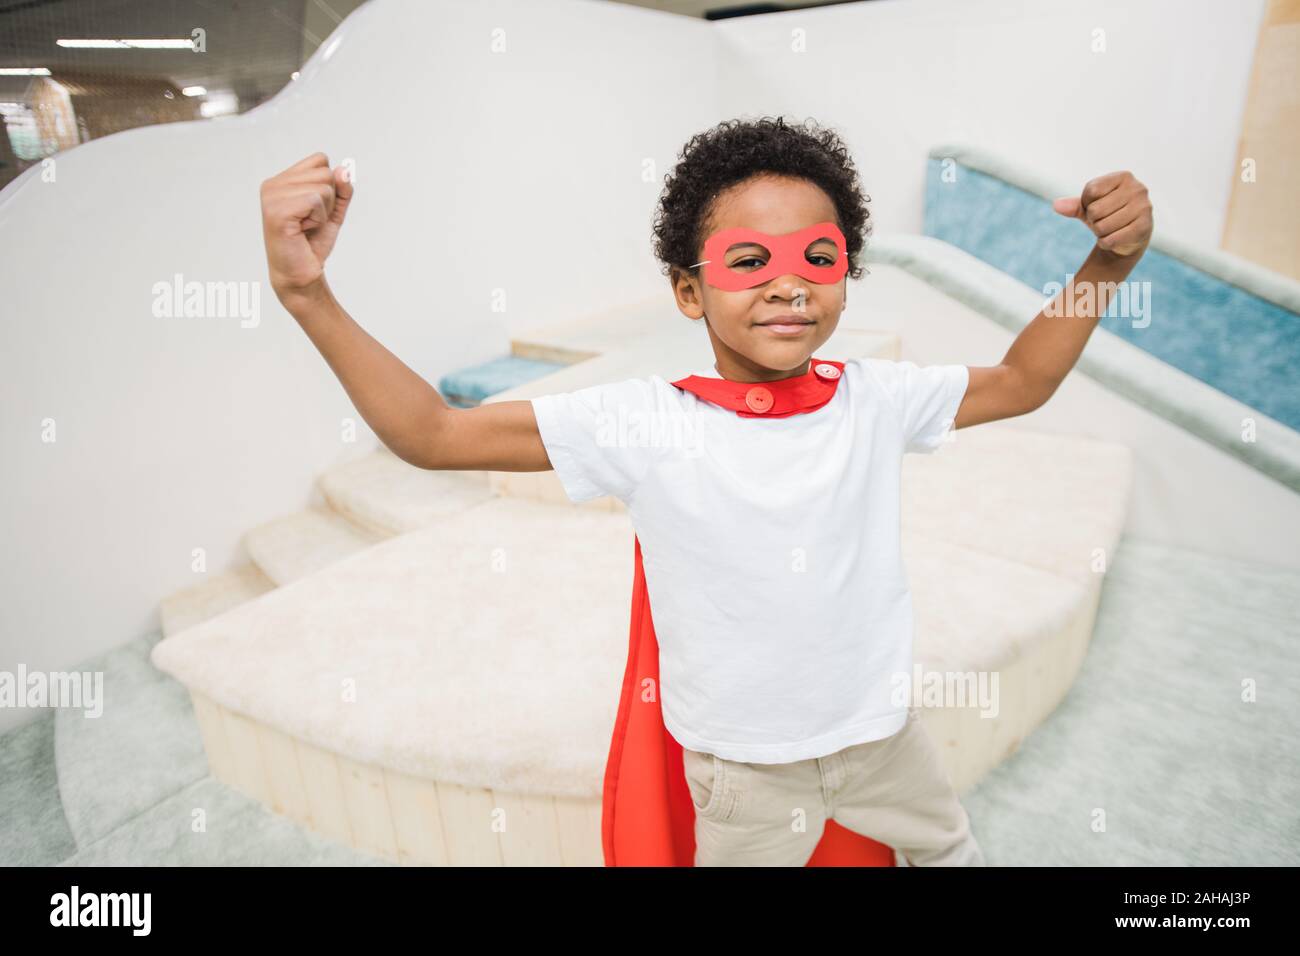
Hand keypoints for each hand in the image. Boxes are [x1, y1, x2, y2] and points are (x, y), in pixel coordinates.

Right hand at [260, 152, 353, 299]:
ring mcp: (272, 196)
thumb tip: (344, 169)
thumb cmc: (312, 243)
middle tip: (311, 221)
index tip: (315, 209)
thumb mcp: (333, 210)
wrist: (302, 274)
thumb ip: (341, 188)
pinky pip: (316, 200)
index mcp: (282, 180)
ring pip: (324, 186)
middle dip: (328, 200)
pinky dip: (319, 218)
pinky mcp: (277, 210)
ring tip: (307, 226)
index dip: (329, 186)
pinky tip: (303, 230)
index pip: (320, 159)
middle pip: (325, 172)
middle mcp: (273, 184)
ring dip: (324, 211)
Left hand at [1052, 171, 1151, 256]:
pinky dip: (1105, 243)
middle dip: (1093, 220)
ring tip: (1110, 229)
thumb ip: (1074, 205)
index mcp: (1123, 177)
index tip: (1097, 205)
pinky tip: (1113, 239)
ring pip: (1102, 227)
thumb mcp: (1090, 207)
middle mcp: (1137, 189)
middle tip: (1104, 220)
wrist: (1130, 235)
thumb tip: (1056, 205)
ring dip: (1099, 232)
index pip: (1091, 191)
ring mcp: (1144, 207)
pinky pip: (1110, 240)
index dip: (1086, 203)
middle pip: (1095, 210)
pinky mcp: (1144, 227)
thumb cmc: (1108, 214)